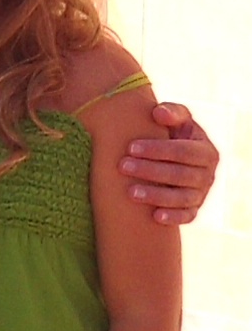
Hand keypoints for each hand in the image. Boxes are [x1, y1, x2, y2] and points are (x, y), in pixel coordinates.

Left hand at [124, 104, 219, 225]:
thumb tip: (158, 113)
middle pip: (180, 175)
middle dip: (150, 171)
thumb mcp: (176, 120)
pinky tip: (155, 217)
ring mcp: (201, 194)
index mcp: (206, 151)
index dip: (158, 150)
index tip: (130, 147)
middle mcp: (207, 174)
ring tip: (130, 192)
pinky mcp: (193, 209)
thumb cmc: (170, 134)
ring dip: (156, 196)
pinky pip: (187, 216)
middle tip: (122, 166)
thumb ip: (171, 112)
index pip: (183, 151)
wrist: (170, 157)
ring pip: (182, 198)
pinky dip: (174, 217)